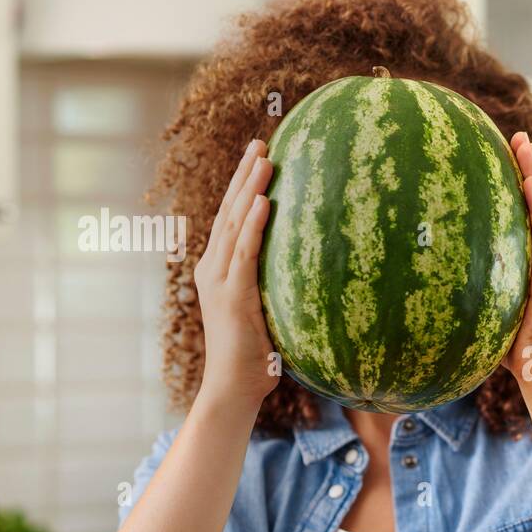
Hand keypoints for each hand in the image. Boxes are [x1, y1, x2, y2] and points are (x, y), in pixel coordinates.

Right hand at [192, 139, 277, 413]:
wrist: (233, 389)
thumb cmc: (257, 359)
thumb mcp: (270, 315)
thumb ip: (282, 291)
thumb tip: (317, 277)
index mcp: (221, 270)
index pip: (232, 219)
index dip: (242, 186)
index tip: (259, 157)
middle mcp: (213, 268)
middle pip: (228, 211)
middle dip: (243, 174)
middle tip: (261, 141)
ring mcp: (219, 280)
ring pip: (233, 223)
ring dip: (248, 188)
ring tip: (263, 157)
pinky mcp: (231, 295)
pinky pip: (243, 252)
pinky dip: (251, 224)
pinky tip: (262, 201)